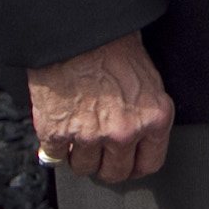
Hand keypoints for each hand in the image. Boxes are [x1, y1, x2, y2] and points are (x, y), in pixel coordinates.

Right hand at [26, 32, 174, 183]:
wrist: (79, 35)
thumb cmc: (115, 49)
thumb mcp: (149, 82)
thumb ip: (146, 115)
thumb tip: (139, 141)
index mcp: (154, 118)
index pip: (150, 164)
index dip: (136, 166)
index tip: (127, 164)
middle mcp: (124, 132)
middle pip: (115, 173)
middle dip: (106, 165)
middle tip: (100, 153)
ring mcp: (89, 136)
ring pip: (83, 168)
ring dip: (79, 156)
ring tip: (79, 135)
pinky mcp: (56, 134)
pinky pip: (54, 157)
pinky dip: (55, 148)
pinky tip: (60, 130)